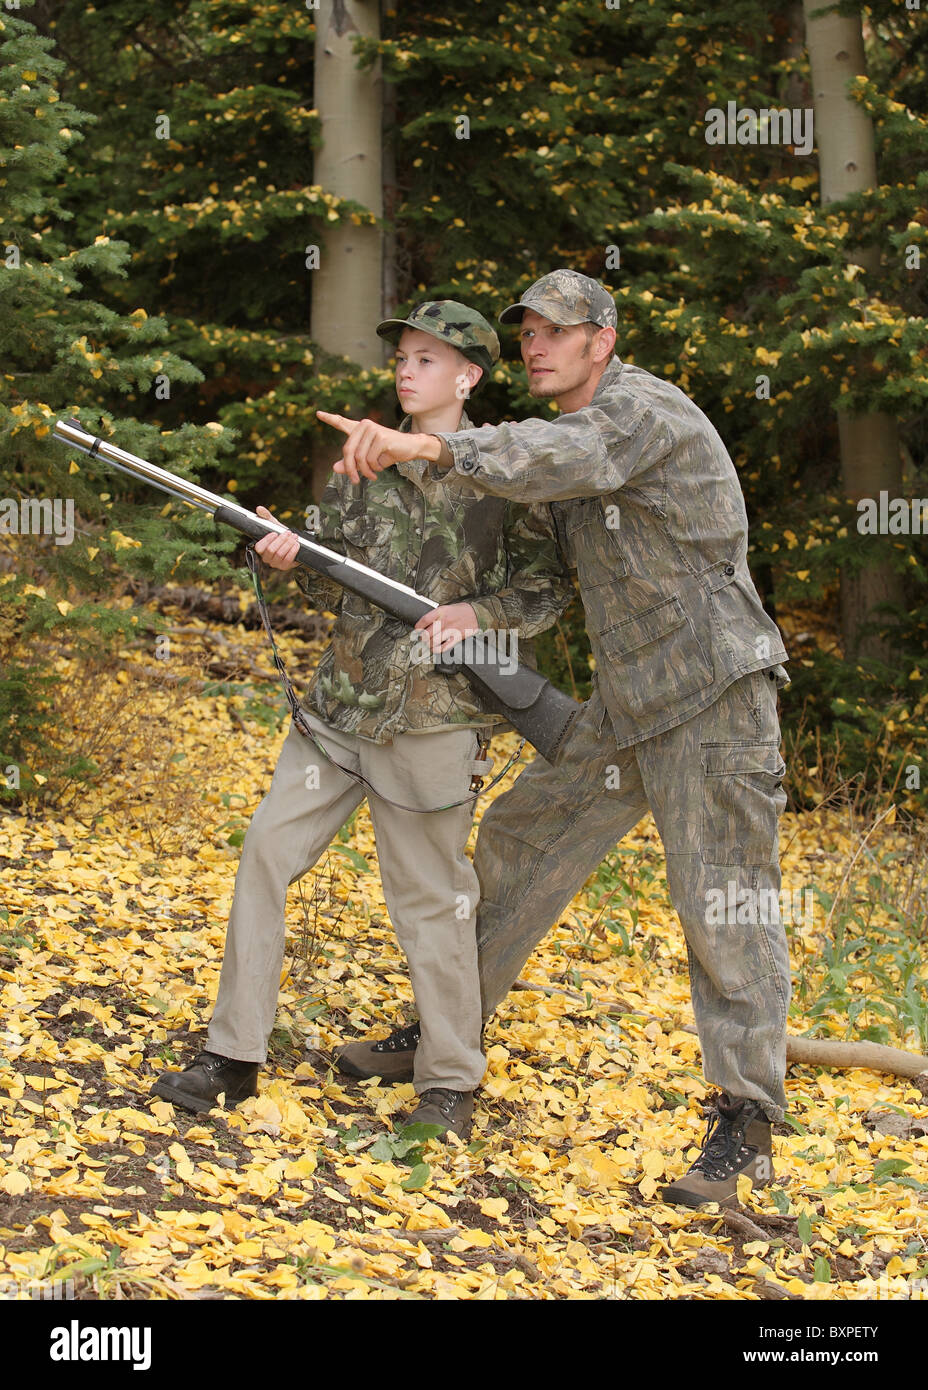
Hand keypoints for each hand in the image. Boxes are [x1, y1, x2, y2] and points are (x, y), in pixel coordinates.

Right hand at [254, 505, 299, 570]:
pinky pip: (288, 560)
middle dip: (281, 540)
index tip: (275, 533)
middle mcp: (266, 558)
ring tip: (294, 537)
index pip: (259, 547)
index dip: (267, 540)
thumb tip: (259, 508)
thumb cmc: (280, 535)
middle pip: (271, 550)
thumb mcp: (273, 524)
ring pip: (280, 555)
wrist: (293, 543)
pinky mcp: (285, 566)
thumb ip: (266, 517)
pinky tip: (297, 544)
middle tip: (288, 533)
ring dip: (288, 544)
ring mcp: (275, 564)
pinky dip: (293, 551)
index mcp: (261, 549)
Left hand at [317, 410, 435, 482]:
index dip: (330, 419)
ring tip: (372, 474)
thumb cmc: (388, 453)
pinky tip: (380, 467)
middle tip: (355, 480)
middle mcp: (364, 425)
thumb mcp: (368, 460)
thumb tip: (335, 468)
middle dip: (351, 469)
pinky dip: (374, 468)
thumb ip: (351, 463)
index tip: (318, 414)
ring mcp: (373, 430)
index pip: (342, 423)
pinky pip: (370, 459)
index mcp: (360, 429)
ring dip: (365, 471)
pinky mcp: (381, 437)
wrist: (410, 448)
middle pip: (348, 451)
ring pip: (359, 458)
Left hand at [414, 602, 479, 654]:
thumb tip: (426, 623)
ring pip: (434, 642)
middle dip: (423, 638)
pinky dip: (438, 649)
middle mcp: (444, 621)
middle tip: (422, 638)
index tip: (417, 630)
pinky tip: (436, 648)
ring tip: (428, 644)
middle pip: (427, 633)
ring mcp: (450, 630)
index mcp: (441, 612)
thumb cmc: (462, 611)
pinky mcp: (456, 638)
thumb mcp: (447, 607)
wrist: (477, 614)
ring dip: (429, 644)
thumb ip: (437, 614)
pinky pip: (444, 647)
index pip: (424, 620)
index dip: (418, 627)